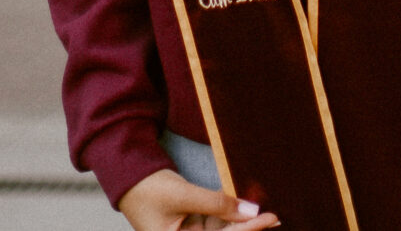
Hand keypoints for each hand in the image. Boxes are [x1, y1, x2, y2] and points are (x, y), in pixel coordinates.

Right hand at [118, 168, 280, 230]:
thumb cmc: (148, 187)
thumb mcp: (184, 193)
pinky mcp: (189, 223)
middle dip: (247, 227)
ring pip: (221, 230)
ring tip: (265, 214)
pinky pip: (214, 221)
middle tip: (274, 217)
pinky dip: (229, 214)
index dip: (247, 229)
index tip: (269, 219)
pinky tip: (245, 210)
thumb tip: (250, 210)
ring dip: (240, 221)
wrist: (127, 174)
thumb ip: (217, 203)